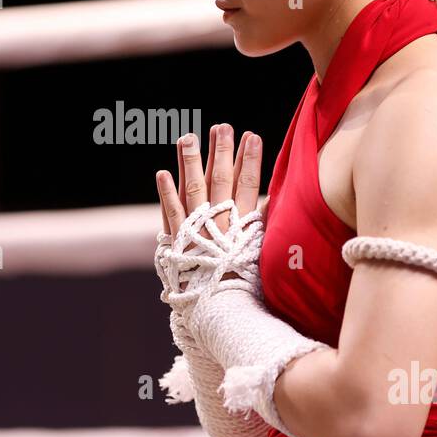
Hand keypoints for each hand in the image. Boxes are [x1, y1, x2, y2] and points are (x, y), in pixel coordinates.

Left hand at [155, 124, 263, 282]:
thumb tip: (275, 201)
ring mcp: (195, 229)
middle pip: (220, 180)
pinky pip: (170, 212)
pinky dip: (165, 192)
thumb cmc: (242, 283)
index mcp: (241, 225)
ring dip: (191, 162)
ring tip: (188, 137)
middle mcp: (218, 223)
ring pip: (193, 188)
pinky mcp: (176, 239)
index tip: (252, 136)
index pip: (247, 185)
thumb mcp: (259, 253)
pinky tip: (161, 172)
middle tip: (222, 126)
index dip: (250, 160)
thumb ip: (263, 226)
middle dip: (222, 152)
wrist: (218, 310)